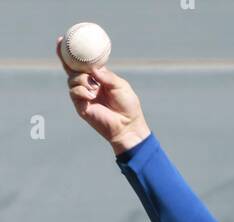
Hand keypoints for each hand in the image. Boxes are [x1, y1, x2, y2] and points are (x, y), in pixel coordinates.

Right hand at [56, 35, 150, 150]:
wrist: (127, 125)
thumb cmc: (127, 105)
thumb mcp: (119, 85)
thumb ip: (106, 75)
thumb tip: (92, 68)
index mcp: (97, 78)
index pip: (82, 63)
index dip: (71, 54)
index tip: (62, 40)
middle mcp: (89, 85)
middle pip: (72, 70)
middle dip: (68, 61)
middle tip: (70, 55)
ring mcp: (83, 96)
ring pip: (72, 80)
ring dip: (81, 79)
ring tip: (93, 87)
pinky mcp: (81, 107)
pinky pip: (74, 92)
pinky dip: (81, 91)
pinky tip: (91, 96)